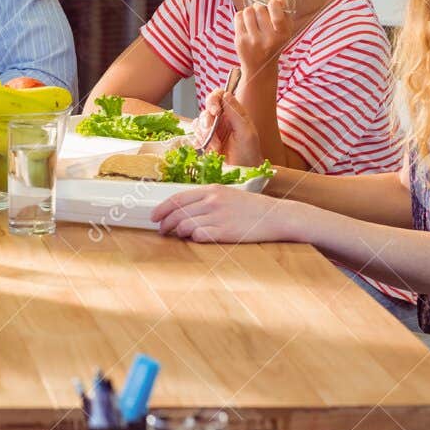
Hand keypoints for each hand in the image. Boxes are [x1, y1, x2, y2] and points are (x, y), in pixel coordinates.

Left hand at [152, 186, 298, 242]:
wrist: (276, 216)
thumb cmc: (252, 207)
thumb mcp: (227, 195)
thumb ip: (206, 199)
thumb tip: (183, 209)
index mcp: (212, 190)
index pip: (177, 198)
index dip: (161, 208)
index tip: (154, 216)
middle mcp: (212, 201)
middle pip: (177, 213)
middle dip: (165, 223)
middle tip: (162, 230)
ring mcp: (218, 217)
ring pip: (185, 225)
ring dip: (178, 232)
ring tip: (178, 236)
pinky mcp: (224, 232)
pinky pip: (198, 236)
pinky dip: (192, 238)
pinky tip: (194, 239)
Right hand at [195, 87, 262, 163]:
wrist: (243, 174)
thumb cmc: (249, 154)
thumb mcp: (246, 132)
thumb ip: (236, 113)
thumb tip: (226, 94)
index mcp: (234, 113)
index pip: (219, 95)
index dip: (213, 100)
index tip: (215, 112)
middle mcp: (222, 119)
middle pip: (205, 110)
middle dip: (207, 122)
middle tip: (212, 134)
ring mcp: (212, 130)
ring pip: (198, 122)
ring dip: (204, 135)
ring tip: (215, 148)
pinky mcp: (205, 141)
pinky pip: (195, 135)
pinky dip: (198, 141)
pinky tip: (207, 149)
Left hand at [234, 0, 294, 76]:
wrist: (259, 66)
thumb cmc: (274, 44)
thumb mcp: (284, 31)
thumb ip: (284, 14)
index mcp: (282, 35)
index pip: (278, 16)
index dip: (274, 5)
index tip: (272, 3)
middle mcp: (268, 39)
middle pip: (260, 9)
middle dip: (260, 7)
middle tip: (261, 14)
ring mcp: (252, 40)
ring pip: (247, 11)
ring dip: (250, 11)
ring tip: (253, 18)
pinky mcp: (240, 40)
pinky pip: (238, 16)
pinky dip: (242, 16)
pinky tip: (246, 23)